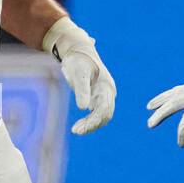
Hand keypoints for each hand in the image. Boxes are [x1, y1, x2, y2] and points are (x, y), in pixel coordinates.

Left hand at [46, 18, 115, 132]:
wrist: (78, 52)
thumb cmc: (77, 61)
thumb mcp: (78, 73)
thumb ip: (81, 90)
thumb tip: (83, 107)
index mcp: (106, 87)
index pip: (104, 109)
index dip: (93, 121)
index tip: (80, 129)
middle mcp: (108, 92)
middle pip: (105, 115)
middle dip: (92, 125)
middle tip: (76, 130)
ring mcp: (103, 95)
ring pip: (102, 116)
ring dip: (91, 125)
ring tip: (75, 130)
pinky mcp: (97, 97)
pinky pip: (97, 113)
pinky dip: (89, 121)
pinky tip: (79, 125)